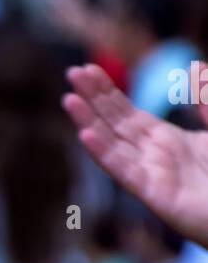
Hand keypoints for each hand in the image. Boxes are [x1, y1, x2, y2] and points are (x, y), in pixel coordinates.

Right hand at [64, 63, 207, 248]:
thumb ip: (206, 101)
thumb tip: (193, 66)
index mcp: (166, 141)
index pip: (126, 112)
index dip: (105, 92)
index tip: (87, 69)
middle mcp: (153, 157)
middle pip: (114, 124)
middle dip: (92, 99)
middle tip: (72, 72)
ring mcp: (152, 176)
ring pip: (112, 146)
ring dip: (88, 123)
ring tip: (69, 99)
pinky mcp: (156, 196)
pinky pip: (125, 173)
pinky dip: (104, 154)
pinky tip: (86, 135)